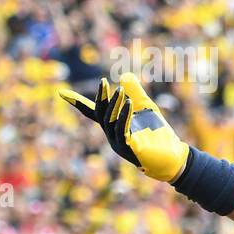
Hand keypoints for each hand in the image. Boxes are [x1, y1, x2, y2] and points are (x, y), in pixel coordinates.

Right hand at [58, 73, 190, 181]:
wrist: (173, 157)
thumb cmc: (159, 135)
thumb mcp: (147, 108)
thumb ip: (136, 93)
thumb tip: (124, 75)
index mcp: (113, 126)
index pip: (92, 112)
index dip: (78, 103)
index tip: (60, 93)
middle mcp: (111, 135)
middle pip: (100, 114)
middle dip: (101, 97)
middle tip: (103, 81)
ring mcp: (118, 143)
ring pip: (110, 121)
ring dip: (115, 105)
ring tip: (120, 90)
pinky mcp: (129, 148)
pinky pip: (122, 130)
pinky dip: (124, 115)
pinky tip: (129, 103)